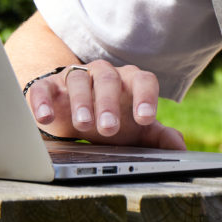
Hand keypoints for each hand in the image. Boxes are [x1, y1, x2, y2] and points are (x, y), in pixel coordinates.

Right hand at [24, 61, 185, 148]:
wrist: (75, 111)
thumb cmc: (111, 118)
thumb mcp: (134, 129)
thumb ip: (157, 136)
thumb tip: (180, 147)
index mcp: (129, 82)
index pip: (143, 80)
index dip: (145, 96)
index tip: (146, 117)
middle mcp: (103, 75)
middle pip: (108, 79)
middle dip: (109, 103)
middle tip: (109, 128)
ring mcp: (75, 77)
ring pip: (78, 80)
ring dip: (80, 101)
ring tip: (82, 125)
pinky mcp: (49, 86)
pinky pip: (44, 87)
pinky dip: (42, 100)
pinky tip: (45, 117)